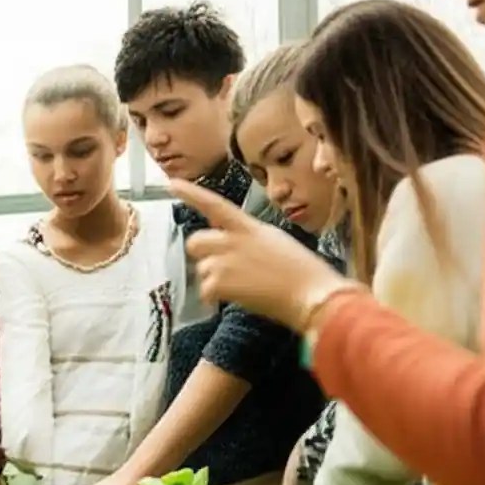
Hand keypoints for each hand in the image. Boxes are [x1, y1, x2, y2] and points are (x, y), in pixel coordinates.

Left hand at [169, 180, 355, 330]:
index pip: (215, 204)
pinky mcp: (220, 282)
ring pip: (202, 270)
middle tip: (222, 268)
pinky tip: (239, 298)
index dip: (192, 194)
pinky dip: (216, 299)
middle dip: (203, 256)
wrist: (312, 294)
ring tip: (243, 287)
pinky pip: (205, 292)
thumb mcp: (274, 242)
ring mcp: (225, 260)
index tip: (173, 185)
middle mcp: (233, 240)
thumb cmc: (302, 272)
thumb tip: (227, 241)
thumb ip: (247, 238)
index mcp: (249, 227)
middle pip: (195, 242)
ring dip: (215, 281)